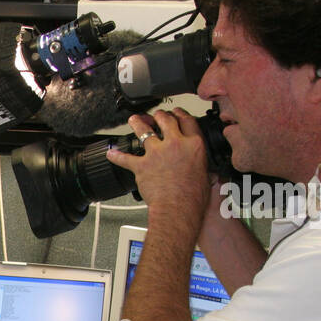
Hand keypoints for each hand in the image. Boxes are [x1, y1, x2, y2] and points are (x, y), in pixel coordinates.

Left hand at [106, 108, 210, 236]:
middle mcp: (175, 144)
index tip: (176, 112)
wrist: (178, 208)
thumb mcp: (206, 176)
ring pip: (144, 131)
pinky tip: (111, 153)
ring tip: (134, 120)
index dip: (180, 113)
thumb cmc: (193, 197)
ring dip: (138, 123)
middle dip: (160, 115)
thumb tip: (209, 173)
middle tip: (157, 115)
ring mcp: (156, 153)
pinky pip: (125, 159)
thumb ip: (203, 168)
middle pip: (165, 120)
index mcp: (194, 144)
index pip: (187, 120)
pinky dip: (116, 156)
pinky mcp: (142, 165)